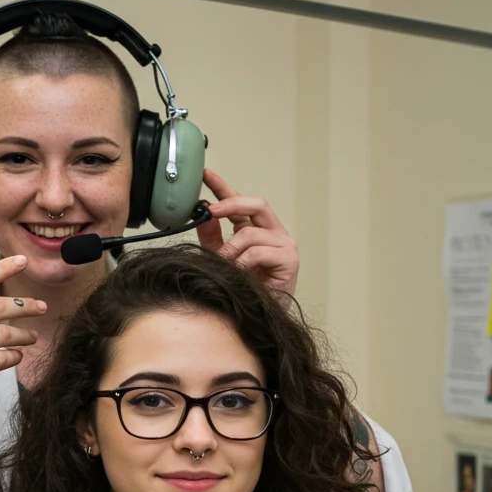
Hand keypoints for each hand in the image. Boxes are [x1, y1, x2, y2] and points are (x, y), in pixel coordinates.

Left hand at [197, 168, 298, 300]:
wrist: (258, 316)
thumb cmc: (243, 288)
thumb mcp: (220, 258)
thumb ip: (212, 237)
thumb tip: (202, 214)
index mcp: (257, 229)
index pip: (240, 202)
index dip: (223, 187)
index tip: (206, 175)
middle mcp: (273, 232)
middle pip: (256, 204)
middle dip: (231, 203)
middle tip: (211, 210)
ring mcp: (284, 244)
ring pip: (250, 232)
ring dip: (230, 249)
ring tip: (223, 265)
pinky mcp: (289, 260)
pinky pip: (258, 252)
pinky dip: (242, 262)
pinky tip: (238, 273)